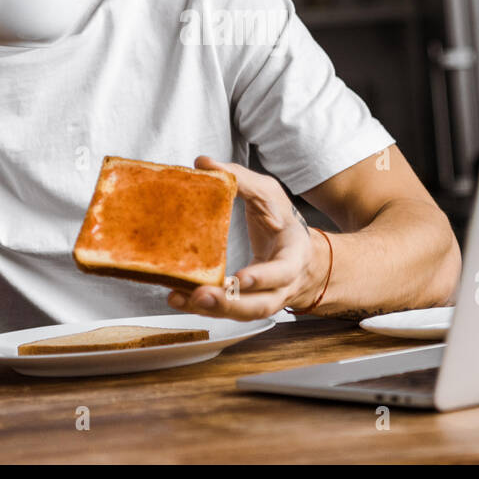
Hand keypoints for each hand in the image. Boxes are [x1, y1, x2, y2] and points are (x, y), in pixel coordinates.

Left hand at [168, 155, 324, 319]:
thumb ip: (241, 179)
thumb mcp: (270, 195)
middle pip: (259, 306)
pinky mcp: (244, 303)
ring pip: (241, 315)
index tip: (240, 278)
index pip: (282, 272)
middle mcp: (281, 287)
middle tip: (201, 295)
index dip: (262, 278)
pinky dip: (202, 307)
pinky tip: (178, 297)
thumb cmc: (283, 223)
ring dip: (210, 310)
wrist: (299, 254)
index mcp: (294, 257)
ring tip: (179, 299)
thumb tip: (203, 163)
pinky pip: (226, 311)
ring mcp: (263, 300)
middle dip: (230, 304)